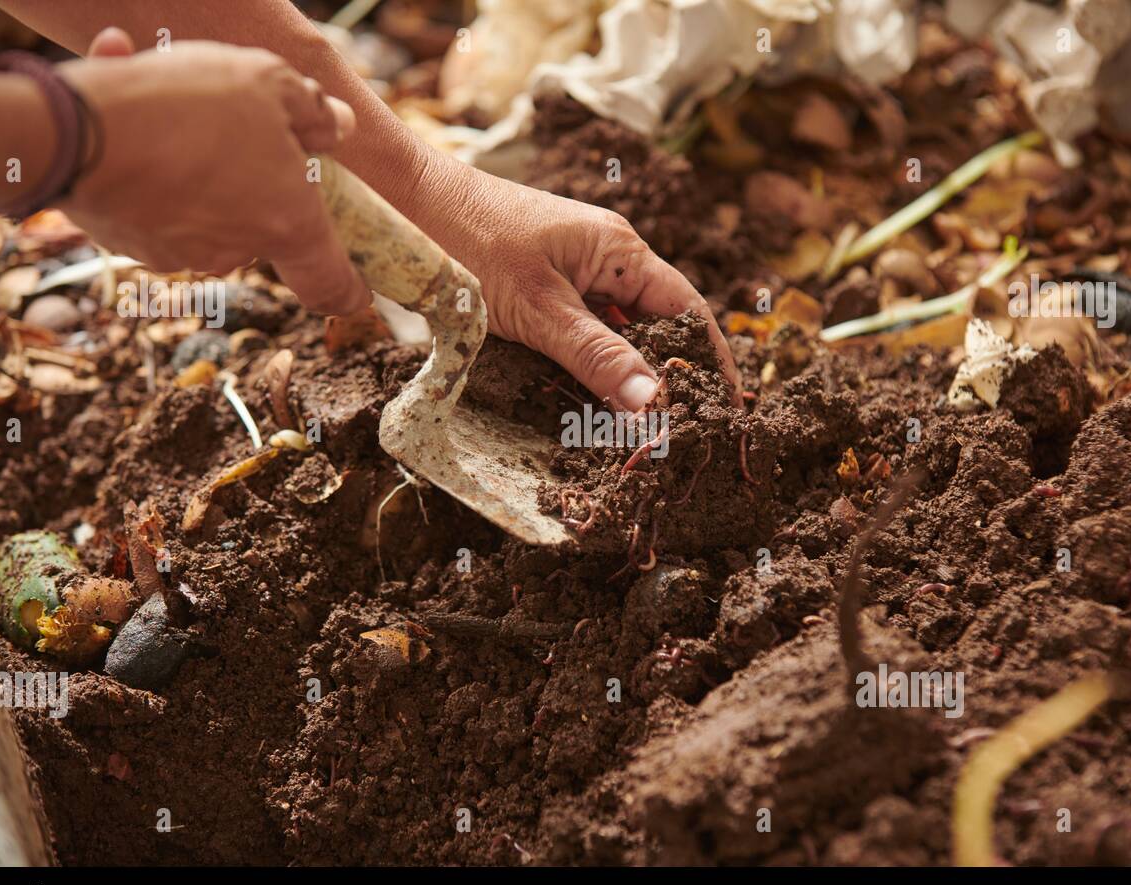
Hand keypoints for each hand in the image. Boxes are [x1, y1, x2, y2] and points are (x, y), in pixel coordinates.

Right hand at [55, 29, 369, 313]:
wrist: (74, 133)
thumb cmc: (188, 107)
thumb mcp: (269, 84)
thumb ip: (312, 111)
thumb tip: (338, 126)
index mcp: (287, 224)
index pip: (330, 282)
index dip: (349, 292)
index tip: (360, 296)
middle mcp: (236, 250)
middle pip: (263, 224)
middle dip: (256, 181)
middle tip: (239, 128)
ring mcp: (180, 251)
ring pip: (203, 200)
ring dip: (198, 157)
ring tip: (169, 99)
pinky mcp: (130, 238)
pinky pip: (152, 190)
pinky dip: (148, 155)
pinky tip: (124, 93)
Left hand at [410, 167, 740, 411]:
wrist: (402, 204)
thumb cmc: (468, 239)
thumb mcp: (538, 308)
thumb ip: (595, 356)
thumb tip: (653, 402)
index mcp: (619, 251)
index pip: (687, 311)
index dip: (710, 361)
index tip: (728, 409)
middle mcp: (604, 260)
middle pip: (654, 327)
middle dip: (668, 378)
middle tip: (682, 436)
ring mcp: (571, 275)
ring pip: (615, 336)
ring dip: (624, 379)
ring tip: (638, 433)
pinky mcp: (540, 290)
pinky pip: (579, 335)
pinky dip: (588, 369)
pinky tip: (586, 404)